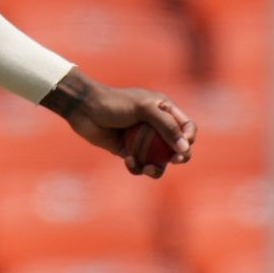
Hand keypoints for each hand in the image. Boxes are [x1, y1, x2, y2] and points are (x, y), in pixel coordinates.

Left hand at [40, 67, 196, 178]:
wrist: (84, 109)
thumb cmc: (113, 103)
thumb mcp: (143, 108)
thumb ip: (166, 126)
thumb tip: (185, 148)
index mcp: (163, 110)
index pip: (187, 127)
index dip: (189, 139)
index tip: (182, 147)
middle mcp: (156, 126)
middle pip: (178, 147)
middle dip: (179, 157)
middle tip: (173, 161)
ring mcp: (143, 140)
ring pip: (161, 161)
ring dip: (157, 169)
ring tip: (148, 169)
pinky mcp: (130, 151)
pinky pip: (141, 165)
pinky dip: (138, 167)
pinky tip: (129, 161)